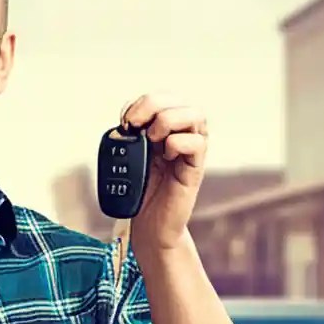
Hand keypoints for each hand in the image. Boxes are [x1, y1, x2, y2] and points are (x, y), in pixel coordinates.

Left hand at [118, 93, 207, 254]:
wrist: (149, 226)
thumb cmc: (140, 192)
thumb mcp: (130, 157)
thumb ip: (131, 136)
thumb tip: (127, 124)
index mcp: (164, 129)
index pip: (161, 98)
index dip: (141, 102)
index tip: (125, 121)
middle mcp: (181, 135)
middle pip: (179, 100)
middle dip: (152, 105)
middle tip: (135, 126)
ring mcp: (190, 150)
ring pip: (195, 114)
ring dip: (167, 120)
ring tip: (152, 139)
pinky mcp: (195, 168)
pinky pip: (197, 143)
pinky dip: (178, 143)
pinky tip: (166, 156)